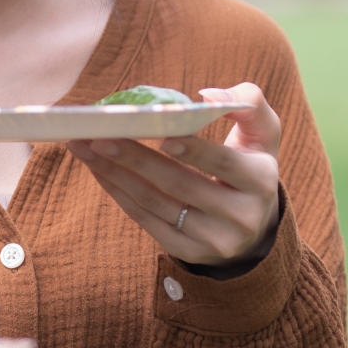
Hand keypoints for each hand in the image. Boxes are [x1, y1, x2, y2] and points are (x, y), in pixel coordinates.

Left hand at [68, 83, 282, 266]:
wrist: (253, 225)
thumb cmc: (250, 165)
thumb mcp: (262, 135)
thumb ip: (248, 104)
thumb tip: (208, 95)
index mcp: (261, 183)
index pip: (225, 164)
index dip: (195, 150)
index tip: (163, 134)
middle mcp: (241, 217)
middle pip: (180, 184)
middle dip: (135, 158)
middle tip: (99, 135)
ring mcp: (213, 240)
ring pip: (156, 203)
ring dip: (115, 173)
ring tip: (85, 148)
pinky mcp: (188, 252)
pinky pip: (146, 220)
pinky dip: (118, 193)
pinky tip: (97, 170)